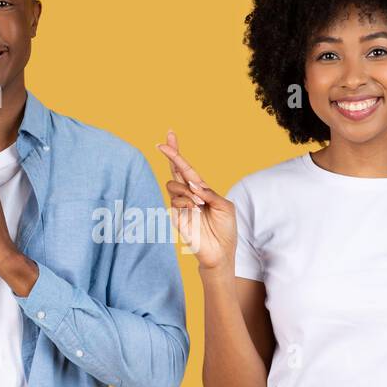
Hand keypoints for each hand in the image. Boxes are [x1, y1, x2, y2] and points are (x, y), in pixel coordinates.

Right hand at [155, 129, 236, 271]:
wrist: (220, 253)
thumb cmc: (225, 230)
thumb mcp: (225, 207)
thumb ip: (210, 192)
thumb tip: (193, 183)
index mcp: (201, 190)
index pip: (186, 168)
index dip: (177, 152)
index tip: (169, 134)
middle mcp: (188, 195)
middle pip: (174, 169)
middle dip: (170, 155)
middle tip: (161, 145)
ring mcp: (180, 205)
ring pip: (173, 184)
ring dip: (187, 189)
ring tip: (199, 202)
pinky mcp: (175, 217)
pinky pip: (175, 201)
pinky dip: (186, 202)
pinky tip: (195, 210)